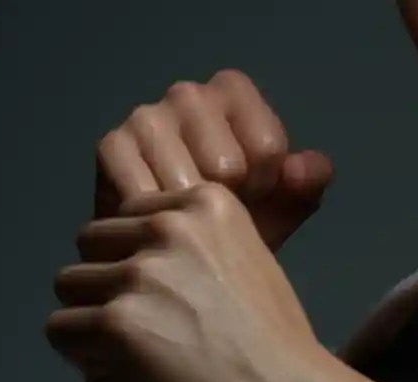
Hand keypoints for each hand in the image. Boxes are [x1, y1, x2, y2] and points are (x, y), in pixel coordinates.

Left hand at [47, 182, 325, 381]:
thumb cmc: (278, 351)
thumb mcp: (250, 264)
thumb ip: (194, 248)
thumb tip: (125, 251)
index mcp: (207, 203)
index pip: (127, 216)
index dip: (142, 263)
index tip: (182, 302)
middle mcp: (170, 227)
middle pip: (89, 243)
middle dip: (110, 286)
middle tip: (157, 332)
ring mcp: (142, 275)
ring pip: (68, 287)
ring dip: (95, 324)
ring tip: (147, 356)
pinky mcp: (117, 324)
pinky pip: (60, 331)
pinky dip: (87, 360)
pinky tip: (137, 376)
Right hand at [93, 68, 334, 251]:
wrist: (174, 252)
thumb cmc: (233, 220)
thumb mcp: (284, 206)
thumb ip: (305, 185)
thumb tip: (304, 170)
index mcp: (234, 92)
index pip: (268, 146)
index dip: (266, 186)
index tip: (252, 196)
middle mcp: (188, 93)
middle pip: (229, 165)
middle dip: (230, 202)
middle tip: (215, 211)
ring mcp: (146, 117)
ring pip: (190, 184)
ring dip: (193, 216)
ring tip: (188, 217)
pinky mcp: (112, 146)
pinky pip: (148, 196)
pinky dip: (159, 222)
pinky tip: (157, 222)